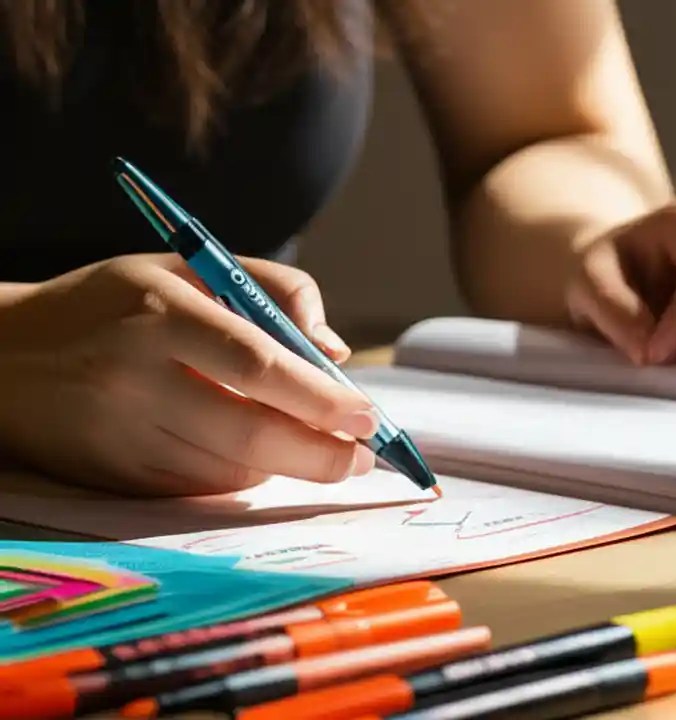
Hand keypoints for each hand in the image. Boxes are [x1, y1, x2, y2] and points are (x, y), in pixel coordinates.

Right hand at [0, 254, 376, 496]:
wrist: (4, 359)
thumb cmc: (115, 304)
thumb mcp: (188, 268)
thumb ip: (274, 290)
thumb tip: (335, 353)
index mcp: (160, 314)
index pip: (257, 365)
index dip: (321, 397)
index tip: (368, 415)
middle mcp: (137, 379)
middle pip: (251, 433)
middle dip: (324, 454)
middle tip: (366, 456)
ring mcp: (124, 435)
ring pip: (233, 468)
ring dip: (286, 463)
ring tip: (312, 444)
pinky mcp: (118, 478)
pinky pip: (203, 488)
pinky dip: (242, 474)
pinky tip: (251, 451)